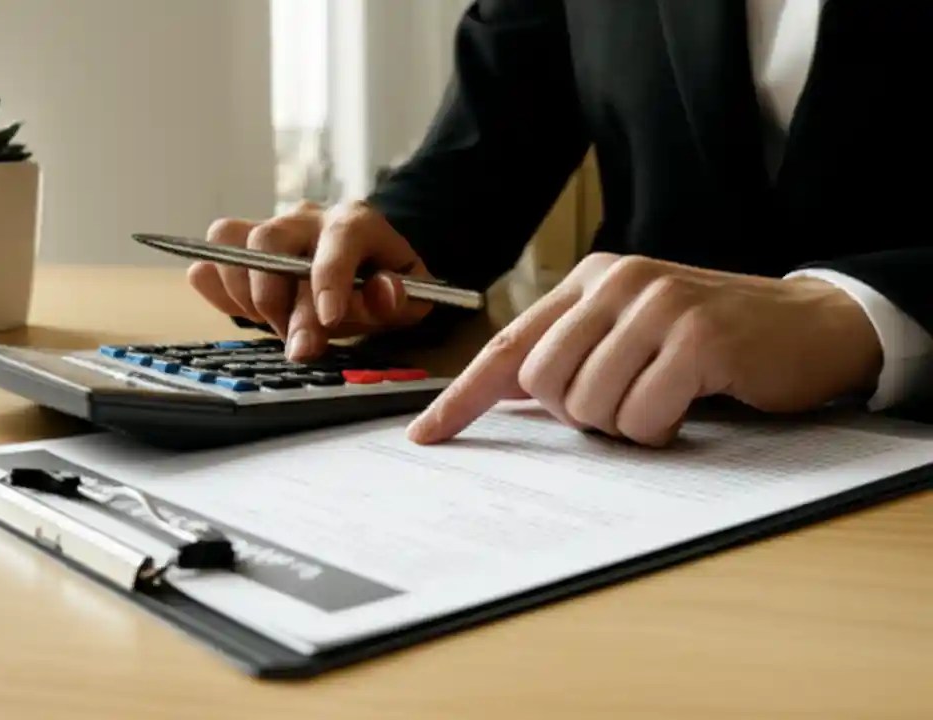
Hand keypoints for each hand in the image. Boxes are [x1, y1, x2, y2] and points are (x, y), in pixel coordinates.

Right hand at [188, 200, 433, 360]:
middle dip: (274, 297)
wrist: (363, 270)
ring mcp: (273, 228)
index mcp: (355, 222)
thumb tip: (382, 294)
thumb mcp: (410, 297)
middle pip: (269, 238)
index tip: (329, 321)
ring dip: (244, 293)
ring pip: (233, 240)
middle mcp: (308, 218)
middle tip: (295, 343)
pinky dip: (219, 286)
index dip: (330, 280)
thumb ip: (399, 299)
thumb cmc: (386, 284)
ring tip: (276, 325)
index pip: (338, 241)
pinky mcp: (245, 245)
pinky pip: (217, 253)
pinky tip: (245, 311)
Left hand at [407, 253, 883, 446]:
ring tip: (667, 395)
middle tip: (628, 400)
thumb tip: (504, 397)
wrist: (811, 324)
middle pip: (541, 385)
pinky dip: (663, 430)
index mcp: (591, 279)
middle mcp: (617, 282)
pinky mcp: (698, 338)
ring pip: (589, 406)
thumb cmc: (711, 339)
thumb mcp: (632, 331)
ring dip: (626, 424)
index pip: (508, 345)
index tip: (426, 435)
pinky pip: (643, 418)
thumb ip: (572, 351)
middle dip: (577, 414)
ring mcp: (659, 305)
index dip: (462, 396)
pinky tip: (694, 401)